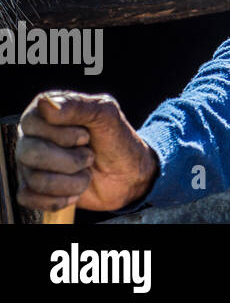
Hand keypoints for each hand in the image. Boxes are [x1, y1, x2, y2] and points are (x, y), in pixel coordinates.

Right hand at [15, 91, 159, 212]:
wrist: (128, 174)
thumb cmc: (116, 138)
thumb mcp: (106, 115)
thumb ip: (78, 106)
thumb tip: (46, 104)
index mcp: (45, 113)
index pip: (31, 123)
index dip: (62, 135)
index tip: (86, 136)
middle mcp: (32, 137)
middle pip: (30, 153)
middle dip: (70, 160)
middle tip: (90, 156)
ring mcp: (29, 164)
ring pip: (34, 179)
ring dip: (71, 181)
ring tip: (87, 173)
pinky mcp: (32, 188)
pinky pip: (29, 198)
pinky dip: (59, 199)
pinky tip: (75, 192)